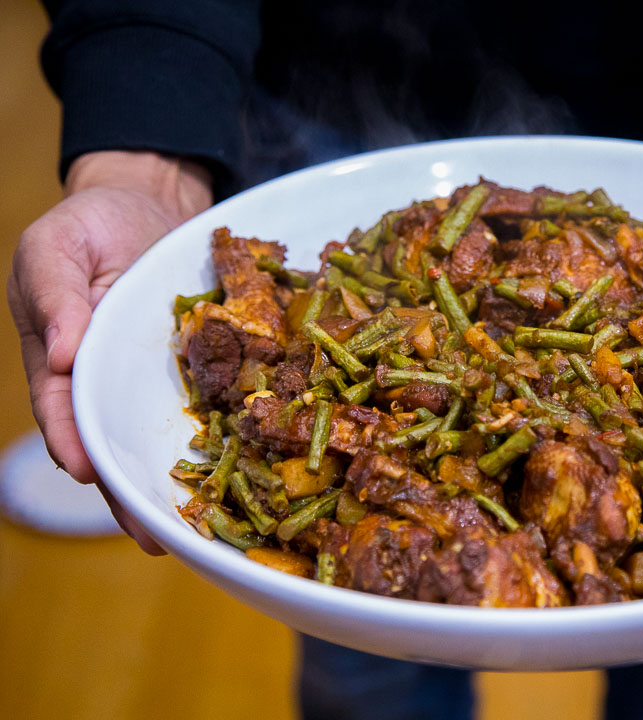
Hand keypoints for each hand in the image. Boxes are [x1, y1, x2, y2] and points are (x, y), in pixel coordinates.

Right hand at [7, 151, 212, 552]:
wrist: (152, 202)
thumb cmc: (91, 224)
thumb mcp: (56, 247)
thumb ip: (55, 295)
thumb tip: (60, 350)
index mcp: (64, 361)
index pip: (63, 410)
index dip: (75, 441)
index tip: (89, 470)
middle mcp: (111, 383)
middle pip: (117, 445)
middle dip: (132, 494)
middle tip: (154, 538)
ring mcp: (157, 383)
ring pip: (166, 440)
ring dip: (182, 485)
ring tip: (201, 534)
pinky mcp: (202, 371)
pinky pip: (215, 406)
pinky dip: (227, 438)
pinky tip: (250, 472)